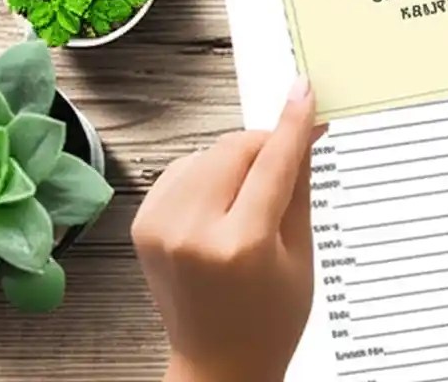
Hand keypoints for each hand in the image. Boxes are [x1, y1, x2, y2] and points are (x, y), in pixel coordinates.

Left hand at [132, 78, 326, 381]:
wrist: (219, 363)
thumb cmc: (267, 321)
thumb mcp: (300, 254)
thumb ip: (299, 185)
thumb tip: (303, 133)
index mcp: (241, 245)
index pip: (272, 162)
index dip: (292, 123)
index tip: (302, 92)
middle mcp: (193, 232)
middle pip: (234, 148)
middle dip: (264, 145)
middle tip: (287, 159)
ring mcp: (161, 227)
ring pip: (207, 152)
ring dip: (235, 159)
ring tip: (251, 199)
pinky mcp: (144, 223)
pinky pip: (182, 168)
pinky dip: (206, 172)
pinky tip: (221, 203)